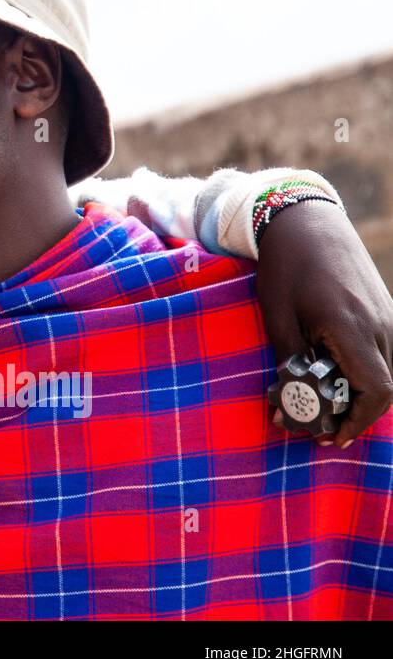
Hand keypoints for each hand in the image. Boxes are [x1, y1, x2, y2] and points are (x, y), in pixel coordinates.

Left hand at [256, 199, 392, 445]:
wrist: (305, 221)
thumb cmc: (285, 267)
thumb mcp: (276, 316)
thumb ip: (288, 361)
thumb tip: (286, 406)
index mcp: (353, 326)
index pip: (375, 391)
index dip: (356, 422)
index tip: (329, 437)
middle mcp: (381, 324)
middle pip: (385, 389)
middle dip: (356, 416)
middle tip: (320, 428)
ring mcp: (388, 316)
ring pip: (388, 373)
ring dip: (361, 395)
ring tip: (323, 406)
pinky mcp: (385, 311)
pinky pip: (385, 354)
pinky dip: (366, 374)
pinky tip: (335, 378)